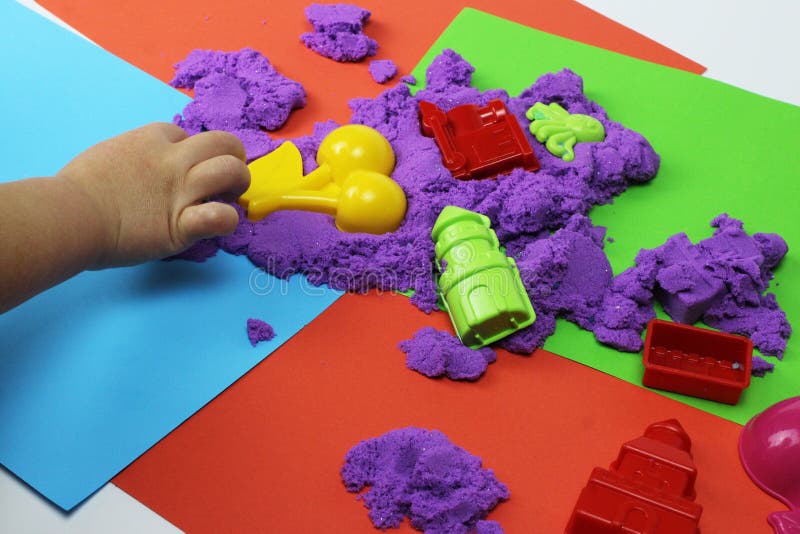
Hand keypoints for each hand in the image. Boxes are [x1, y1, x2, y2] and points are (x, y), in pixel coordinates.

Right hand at [57, 122, 249, 267]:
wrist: (70, 215)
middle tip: (225, 181)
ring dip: (239, 184)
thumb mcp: (110, 153)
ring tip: (228, 198)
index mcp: (152, 138)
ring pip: (232, 170)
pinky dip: (227, 221)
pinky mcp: (182, 224)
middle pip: (225, 142)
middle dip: (234, 158)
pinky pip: (221, 217)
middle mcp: (173, 159)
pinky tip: (217, 224)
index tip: (186, 171)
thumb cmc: (77, 189)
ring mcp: (181, 190)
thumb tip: (146, 167)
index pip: (190, 135)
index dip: (194, 153)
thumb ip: (136, 155)